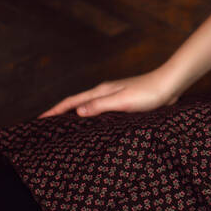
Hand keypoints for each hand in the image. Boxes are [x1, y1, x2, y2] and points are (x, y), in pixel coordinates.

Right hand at [37, 66, 181, 117]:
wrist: (170, 84)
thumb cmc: (149, 93)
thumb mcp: (122, 101)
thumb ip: (100, 106)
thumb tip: (77, 112)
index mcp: (101, 91)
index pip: (72, 102)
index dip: (55, 111)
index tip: (40, 120)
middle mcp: (105, 91)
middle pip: (77, 103)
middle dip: (61, 112)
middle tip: (46, 125)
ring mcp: (114, 96)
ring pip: (89, 106)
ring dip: (75, 115)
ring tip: (66, 126)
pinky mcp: (125, 102)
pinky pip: (101, 110)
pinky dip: (92, 117)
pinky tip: (95, 125)